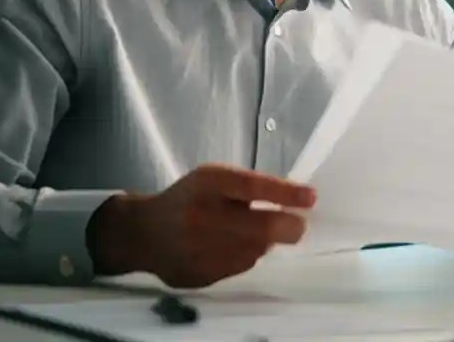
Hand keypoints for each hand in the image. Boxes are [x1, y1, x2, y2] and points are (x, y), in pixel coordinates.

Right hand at [87, 163, 315, 287]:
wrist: (142, 233)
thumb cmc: (188, 198)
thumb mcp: (213, 179)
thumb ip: (248, 187)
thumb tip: (294, 201)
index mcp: (208, 183)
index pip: (253, 187)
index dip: (285, 194)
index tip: (311, 198)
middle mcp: (203, 216)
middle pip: (262, 229)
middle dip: (289, 227)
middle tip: (298, 226)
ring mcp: (199, 249)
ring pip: (255, 251)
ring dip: (263, 242)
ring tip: (246, 231)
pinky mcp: (199, 274)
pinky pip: (239, 266)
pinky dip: (244, 255)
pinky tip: (228, 246)